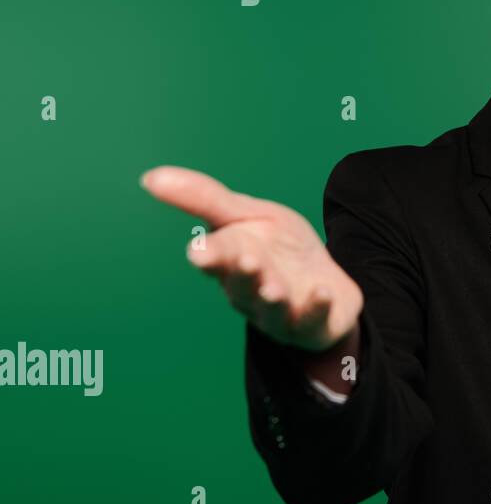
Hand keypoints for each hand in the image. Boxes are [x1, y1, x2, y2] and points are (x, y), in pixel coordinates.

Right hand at [140, 165, 363, 351]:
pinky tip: (322, 292)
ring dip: (272, 297)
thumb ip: (205, 199)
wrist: (326, 285)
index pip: (217, 257)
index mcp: (230, 262)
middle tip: (247, 261)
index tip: (201, 251)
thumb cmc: (279, 249)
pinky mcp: (312, 325)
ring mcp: (280, 312)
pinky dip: (317, 307)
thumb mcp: (249, 215)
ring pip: (271, 308)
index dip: (211, 254)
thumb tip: (151, 177)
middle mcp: (249, 292)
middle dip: (243, 274)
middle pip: (243, 284)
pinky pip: (314, 320)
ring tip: (275, 289)